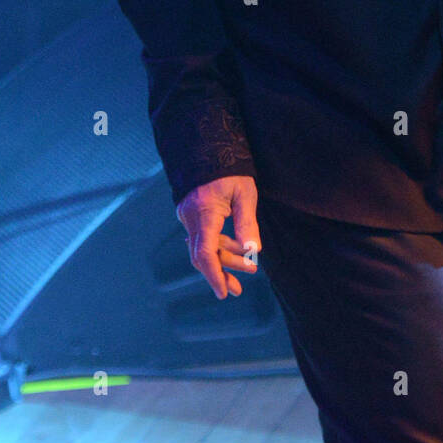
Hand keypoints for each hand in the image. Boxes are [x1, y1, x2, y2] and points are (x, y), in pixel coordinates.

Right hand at [177, 175, 260, 299]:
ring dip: (225, 259)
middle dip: (225, 270)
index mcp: (204, 212)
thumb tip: (254, 251)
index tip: (224, 293)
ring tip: (250, 268)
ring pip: (204, 248)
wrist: (209, 148)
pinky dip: (219, 247)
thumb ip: (247, 223)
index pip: (205, 253)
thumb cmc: (231, 170)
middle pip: (204, 255)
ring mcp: (188, 216)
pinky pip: (203, 238)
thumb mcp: (245, 194)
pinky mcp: (191, 215)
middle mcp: (191, 217)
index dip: (215, 275)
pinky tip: (236, 251)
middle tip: (250, 275)